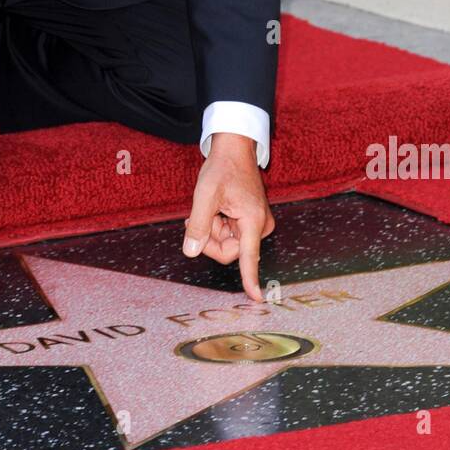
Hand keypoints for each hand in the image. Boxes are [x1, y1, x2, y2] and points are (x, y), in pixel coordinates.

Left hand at [183, 135, 274, 300]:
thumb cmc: (222, 169)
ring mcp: (257, 224)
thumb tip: (190, 252)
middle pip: (228, 251)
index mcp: (253, 220)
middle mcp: (260, 226)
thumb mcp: (204, 195)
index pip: (249, 257)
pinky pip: (231, 235)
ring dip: (212, 229)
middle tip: (198, 216)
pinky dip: (218, 225)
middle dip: (210, 236)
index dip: (250, 279)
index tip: (257, 299)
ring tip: (209, 207)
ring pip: (227, 243)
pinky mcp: (251, 222)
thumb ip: (198, 225)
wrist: (235, 150)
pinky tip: (214, 209)